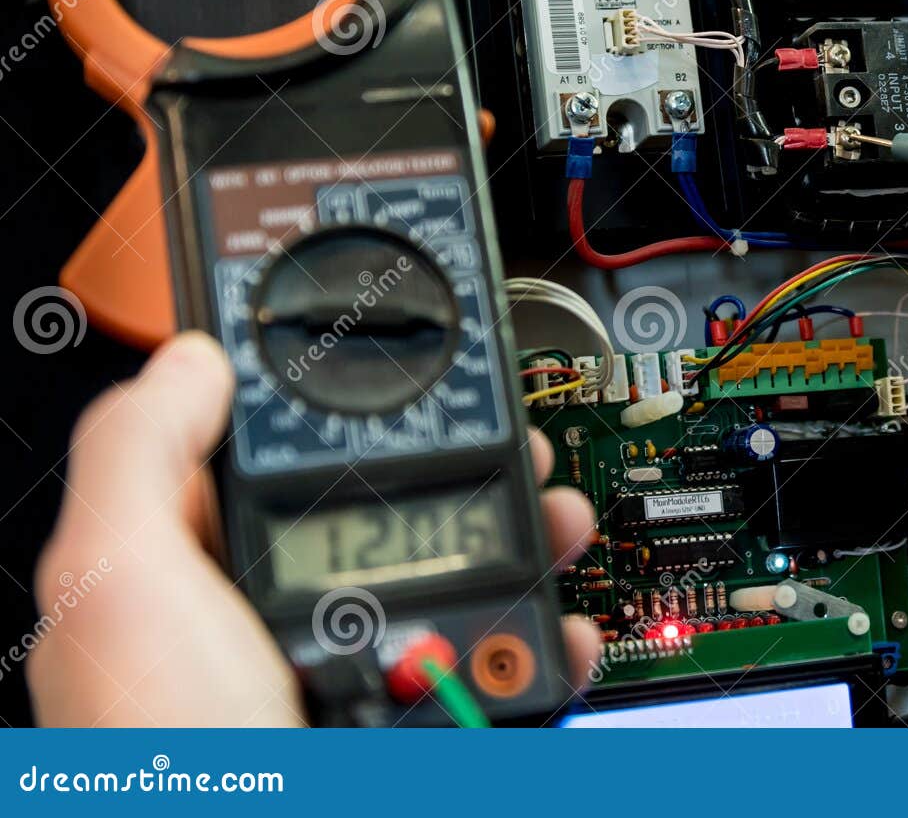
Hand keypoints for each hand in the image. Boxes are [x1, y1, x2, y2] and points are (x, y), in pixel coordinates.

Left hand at [28, 332, 600, 725]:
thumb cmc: (165, 770)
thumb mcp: (118, 586)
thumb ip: (141, 454)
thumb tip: (190, 359)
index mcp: (190, 580)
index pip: (256, 456)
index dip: (322, 398)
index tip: (387, 358)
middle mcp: (273, 626)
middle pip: (382, 505)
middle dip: (457, 457)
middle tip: (504, 427)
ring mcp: (353, 679)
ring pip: (457, 578)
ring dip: (527, 535)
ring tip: (560, 510)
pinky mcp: (421, 731)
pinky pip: (500, 670)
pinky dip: (549, 643)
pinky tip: (568, 629)